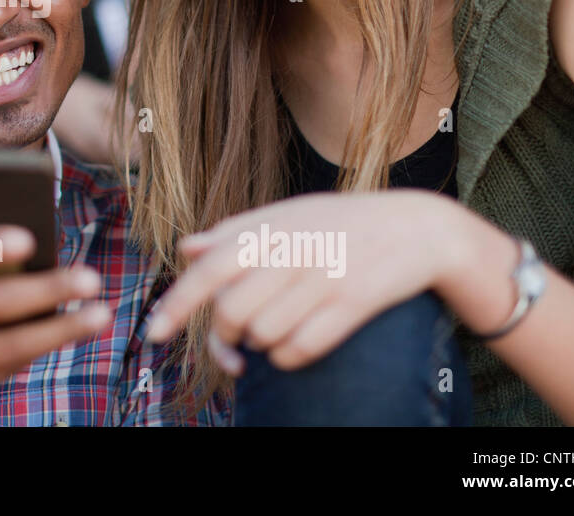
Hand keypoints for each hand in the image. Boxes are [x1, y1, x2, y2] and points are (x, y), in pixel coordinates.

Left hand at [146, 190, 462, 373]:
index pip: (209, 269)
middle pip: (231, 312)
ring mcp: (324, 276)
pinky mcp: (353, 302)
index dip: (176, 304)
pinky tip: (299, 344)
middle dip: (224, 338)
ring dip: (261, 347)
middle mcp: (293, 250)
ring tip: (276, 333)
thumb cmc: (343, 224)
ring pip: (263, 335)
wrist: (420, 228)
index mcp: (271, 227)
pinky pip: (301, 349)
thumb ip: (236, 233)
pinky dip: (290, 357)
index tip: (153, 334)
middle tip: (234, 344)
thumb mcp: (289, 215)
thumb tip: (186, 247)